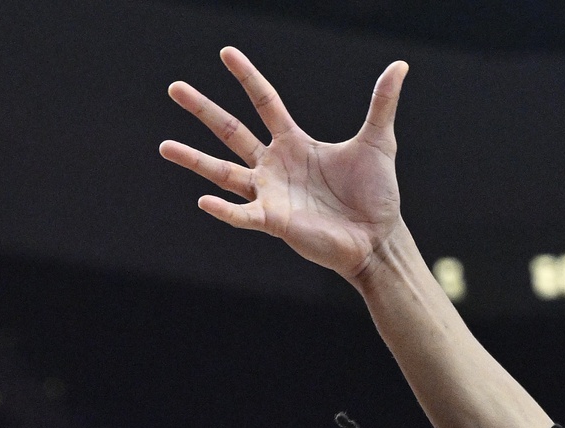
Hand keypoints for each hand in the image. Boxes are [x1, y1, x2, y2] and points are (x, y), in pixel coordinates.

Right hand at [160, 47, 406, 283]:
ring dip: (193, 160)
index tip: (225, 53)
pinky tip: (203, 201)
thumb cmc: (375, 194)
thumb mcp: (378, 142)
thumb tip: (400, 65)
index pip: (264, 101)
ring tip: (164, 146)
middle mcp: (275, 165)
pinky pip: (242, 214)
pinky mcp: (274, 222)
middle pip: (230, 131)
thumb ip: (381, 103)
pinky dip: (223, 210)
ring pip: (222, 172)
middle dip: (203, 109)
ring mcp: (270, 194)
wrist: (377, 238)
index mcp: (295, 142)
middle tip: (174, 88)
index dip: (247, 77)